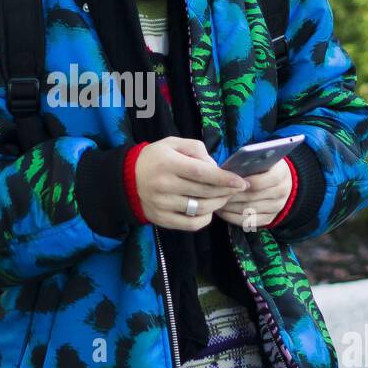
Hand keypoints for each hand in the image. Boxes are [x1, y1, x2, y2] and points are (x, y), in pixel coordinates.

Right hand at [134, 136, 248, 229]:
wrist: (126, 179)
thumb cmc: (154, 158)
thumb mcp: (172, 143)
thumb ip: (196, 149)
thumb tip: (215, 166)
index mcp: (168, 163)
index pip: (202, 173)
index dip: (224, 179)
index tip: (241, 181)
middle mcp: (164, 185)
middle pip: (204, 192)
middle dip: (226, 191)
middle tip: (237, 189)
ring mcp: (162, 205)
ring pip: (200, 209)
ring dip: (218, 204)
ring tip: (224, 197)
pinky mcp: (161, 219)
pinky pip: (190, 224)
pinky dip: (205, 219)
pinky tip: (209, 210)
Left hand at [213, 158, 291, 229]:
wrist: (279, 181)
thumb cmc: (263, 166)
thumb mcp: (260, 159)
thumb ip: (248, 162)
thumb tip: (227, 170)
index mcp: (281, 174)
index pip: (260, 182)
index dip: (241, 183)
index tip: (226, 182)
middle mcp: (282, 192)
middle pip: (253, 197)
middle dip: (232, 195)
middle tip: (215, 193)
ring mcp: (276, 207)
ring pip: (249, 210)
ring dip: (230, 207)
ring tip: (216, 201)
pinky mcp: (269, 219)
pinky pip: (248, 221)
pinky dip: (232, 217)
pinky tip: (221, 211)